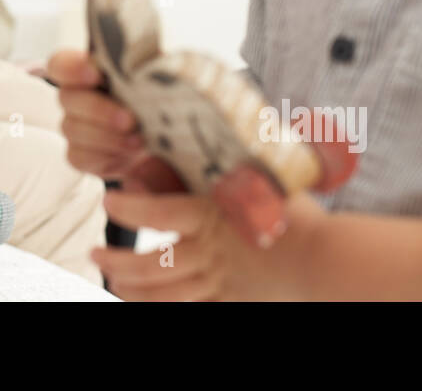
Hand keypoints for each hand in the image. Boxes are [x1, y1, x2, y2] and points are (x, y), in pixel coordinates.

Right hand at [42, 49, 187, 193]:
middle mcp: (76, 97)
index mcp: (89, 69)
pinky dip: (105, 155)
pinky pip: (80, 156)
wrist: (166, 138)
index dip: (71, 68)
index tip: (95, 75)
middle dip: (99, 110)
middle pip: (67, 98)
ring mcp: (75, 127)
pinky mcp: (81, 155)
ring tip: (139, 140)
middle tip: (130, 119)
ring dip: (107, 136)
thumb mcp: (160, 78)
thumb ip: (152, 66)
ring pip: (73, 130)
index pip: (61, 64)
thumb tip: (157, 62)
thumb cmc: (159, 99)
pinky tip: (128, 154)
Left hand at [45, 47, 359, 296]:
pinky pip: (185, 308)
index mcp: (215, 214)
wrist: (325, 260)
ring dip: (131, 286)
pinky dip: (157, 305)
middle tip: (95, 251)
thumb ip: (232, 153)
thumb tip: (220, 112)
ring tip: (110, 276)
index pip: (161, 211)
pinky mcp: (227, 299)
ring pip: (164, 291)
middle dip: (119, 259)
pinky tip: (137, 299)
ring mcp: (218, 279)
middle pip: (154, 262)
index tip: (110, 195)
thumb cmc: (296, 212)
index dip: (131, 206)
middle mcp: (211, 251)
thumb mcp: (262, 175)